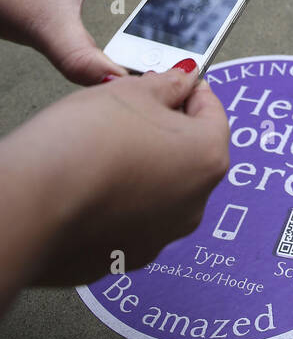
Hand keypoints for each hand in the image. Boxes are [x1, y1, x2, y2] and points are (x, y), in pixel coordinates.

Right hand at [0, 65, 230, 298]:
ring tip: (106, 147)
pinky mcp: (125, 258)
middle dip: (167, 129)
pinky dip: (121, 199)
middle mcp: (193, 204)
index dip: (191, 90)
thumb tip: (181, 80)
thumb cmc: (81, 147)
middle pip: (191, 153)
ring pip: (163, 188)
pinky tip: (94, 182)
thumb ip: (167, 85)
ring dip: (145, 166)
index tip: (175, 81)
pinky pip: (133, 219)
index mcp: (207, 158)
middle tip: (136, 110)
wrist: (33, 205)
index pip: (214, 112)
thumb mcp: (130, 91)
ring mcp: (160, 237)